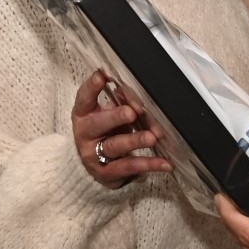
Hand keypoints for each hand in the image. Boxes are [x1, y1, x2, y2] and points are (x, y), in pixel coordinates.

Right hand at [72, 70, 171, 187]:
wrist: (94, 167)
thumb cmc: (105, 131)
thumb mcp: (107, 114)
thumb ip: (119, 101)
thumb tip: (131, 86)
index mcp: (84, 115)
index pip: (84, 99)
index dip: (91, 87)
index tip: (102, 75)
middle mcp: (86, 135)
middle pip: (98, 124)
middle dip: (115, 117)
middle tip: (132, 112)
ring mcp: (94, 155)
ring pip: (115, 146)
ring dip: (135, 141)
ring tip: (152, 137)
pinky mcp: (107, 173)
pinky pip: (130, 167)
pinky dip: (149, 164)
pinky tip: (165, 163)